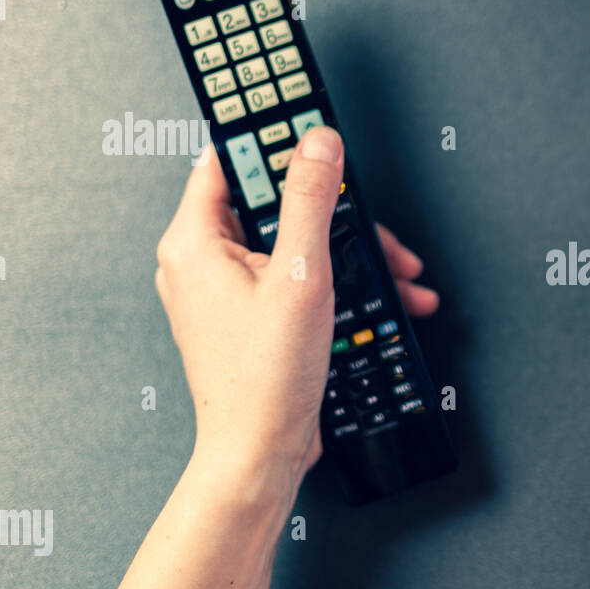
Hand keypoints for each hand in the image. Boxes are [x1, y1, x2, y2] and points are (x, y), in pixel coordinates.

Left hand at [154, 126, 437, 496]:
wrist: (260, 452)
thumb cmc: (264, 379)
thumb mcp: (301, 274)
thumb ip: (311, 199)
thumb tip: (316, 142)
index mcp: (194, 241)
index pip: (227, 159)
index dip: (273, 143)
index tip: (312, 136)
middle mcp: (199, 262)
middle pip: (273, 204)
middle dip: (335, 215)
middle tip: (371, 226)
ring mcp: (223, 292)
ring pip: (292, 244)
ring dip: (348, 254)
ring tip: (395, 273)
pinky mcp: (247, 316)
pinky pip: (293, 278)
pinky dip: (335, 282)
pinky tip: (380, 298)